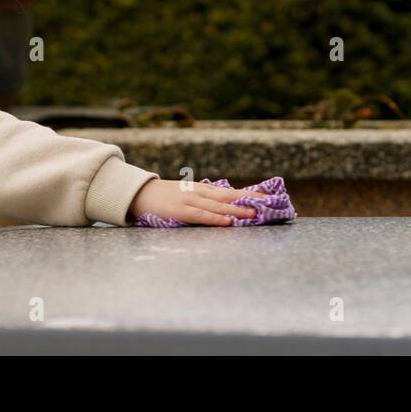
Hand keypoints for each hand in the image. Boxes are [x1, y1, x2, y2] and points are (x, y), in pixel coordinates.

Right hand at [128, 179, 257, 225]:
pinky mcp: (180, 211)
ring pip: (218, 206)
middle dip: (250, 200)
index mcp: (203, 189)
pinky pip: (201, 215)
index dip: (250, 194)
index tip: (269, 197)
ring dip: (236, 210)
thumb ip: (204, 200)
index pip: (231, 191)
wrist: (140, 193)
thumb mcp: (187, 195)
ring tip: (254, 214)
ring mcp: (190, 200)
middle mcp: (200, 192)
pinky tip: (227, 222)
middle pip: (229, 196)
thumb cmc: (165, 197)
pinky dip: (215, 218)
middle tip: (270, 203)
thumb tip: (224, 208)